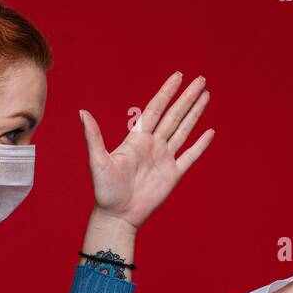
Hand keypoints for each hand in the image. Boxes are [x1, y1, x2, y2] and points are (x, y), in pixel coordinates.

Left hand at [78, 71, 213, 229]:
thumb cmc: (105, 191)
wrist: (117, 215)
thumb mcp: (97, 161)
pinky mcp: (173, 175)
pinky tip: (210, 132)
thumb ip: (93, 136)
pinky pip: (190, 156)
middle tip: (200, 79)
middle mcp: (153, 145)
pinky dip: (200, 144)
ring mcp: (164, 159)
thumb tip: (82, 112)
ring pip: (184, 130)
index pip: (155, 108)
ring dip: (195, 113)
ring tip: (206, 96)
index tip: (178, 76)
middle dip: (187, 97)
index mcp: (137, 139)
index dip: (167, 92)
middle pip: (174, 115)